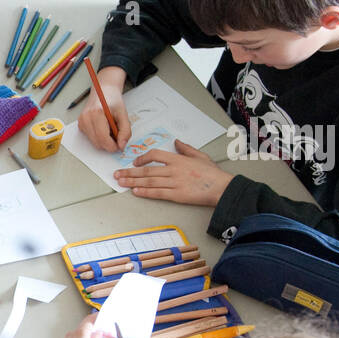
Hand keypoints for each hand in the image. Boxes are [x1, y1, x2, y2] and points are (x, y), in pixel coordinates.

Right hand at [77, 65, 130, 149]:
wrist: (104, 91)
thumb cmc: (113, 101)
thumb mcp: (123, 114)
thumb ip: (125, 131)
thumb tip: (121, 146)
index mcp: (96, 113)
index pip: (102, 138)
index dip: (112, 146)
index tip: (119, 146)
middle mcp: (86, 118)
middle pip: (98, 143)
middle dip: (109, 144)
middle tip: (117, 136)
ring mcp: (81, 122)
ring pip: (94, 143)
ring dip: (104, 141)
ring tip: (110, 129)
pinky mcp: (80, 125)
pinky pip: (91, 139)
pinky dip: (99, 137)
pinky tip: (103, 128)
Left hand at [114, 139, 233, 206]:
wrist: (221, 188)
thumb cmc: (212, 173)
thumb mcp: (200, 156)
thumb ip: (186, 149)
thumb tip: (176, 142)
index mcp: (178, 159)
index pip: (155, 155)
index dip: (142, 159)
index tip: (134, 163)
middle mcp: (174, 170)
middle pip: (147, 170)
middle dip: (129, 172)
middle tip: (117, 174)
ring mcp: (174, 182)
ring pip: (149, 181)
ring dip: (133, 182)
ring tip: (121, 182)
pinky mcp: (177, 195)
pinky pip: (157, 193)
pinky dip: (145, 192)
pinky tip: (135, 191)